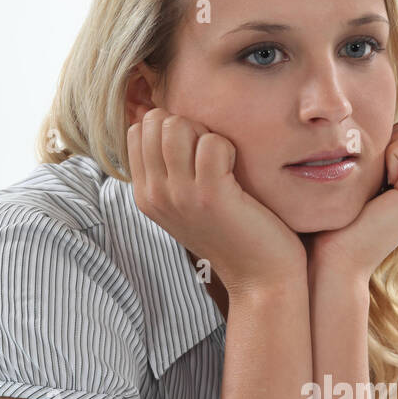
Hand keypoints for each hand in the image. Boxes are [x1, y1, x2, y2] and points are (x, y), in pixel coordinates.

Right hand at [127, 109, 305, 292]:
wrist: (260, 279)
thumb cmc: (233, 234)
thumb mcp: (188, 203)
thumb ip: (171, 168)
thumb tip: (165, 119)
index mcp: (145, 195)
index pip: (137, 129)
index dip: (171, 128)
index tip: (195, 155)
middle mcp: (154, 195)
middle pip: (155, 121)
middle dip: (188, 126)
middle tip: (213, 158)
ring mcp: (179, 196)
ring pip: (177, 125)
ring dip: (206, 134)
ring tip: (223, 165)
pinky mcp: (210, 196)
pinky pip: (212, 142)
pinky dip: (229, 147)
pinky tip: (237, 174)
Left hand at [311, 113, 397, 280]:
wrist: (330, 257)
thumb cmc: (333, 216)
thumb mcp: (360, 171)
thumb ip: (380, 145)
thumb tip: (378, 114)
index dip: (393, 134)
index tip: (370, 171)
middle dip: (396, 136)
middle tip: (373, 176)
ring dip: (392, 145)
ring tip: (375, 183)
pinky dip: (390, 155)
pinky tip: (378, 188)